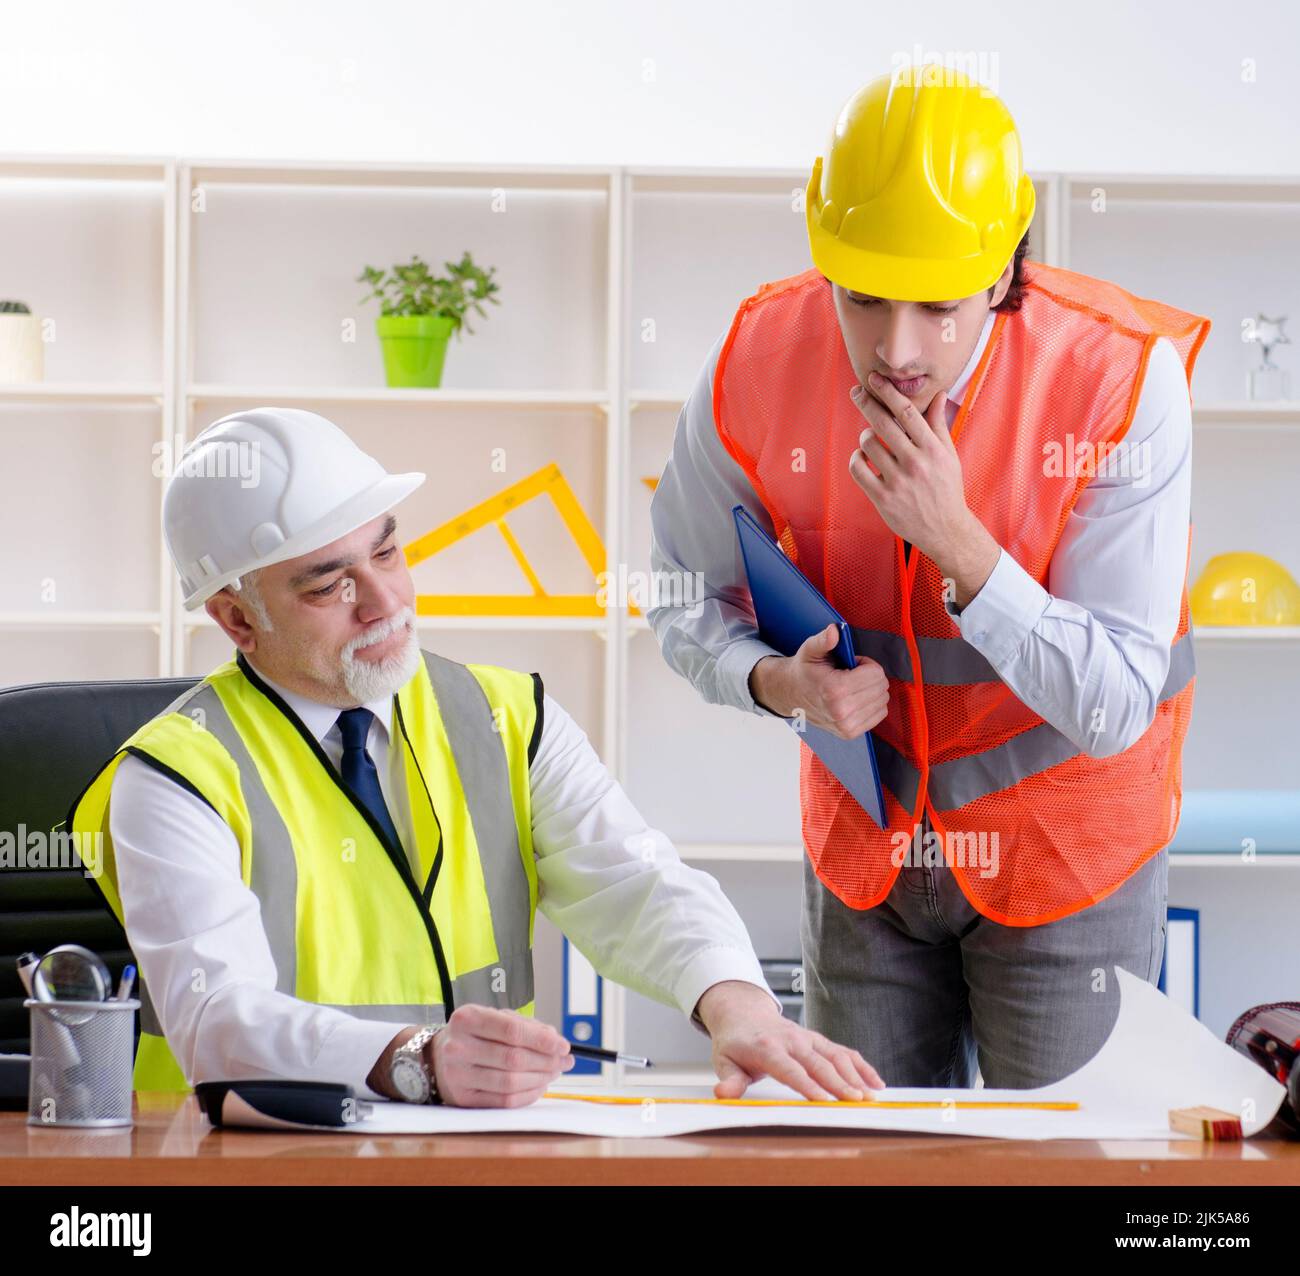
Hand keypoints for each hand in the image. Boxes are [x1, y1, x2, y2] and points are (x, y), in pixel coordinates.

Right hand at [431, 1006, 575, 1107]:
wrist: (437, 1057)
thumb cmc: (475, 1034)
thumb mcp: (495, 1018)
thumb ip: (525, 1026)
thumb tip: (556, 1042)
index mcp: (467, 1018)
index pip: (512, 1031)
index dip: (542, 1040)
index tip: (563, 1045)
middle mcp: (458, 1047)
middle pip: (513, 1059)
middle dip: (546, 1061)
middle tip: (565, 1061)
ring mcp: (458, 1075)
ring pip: (510, 1082)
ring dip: (541, 1079)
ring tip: (554, 1072)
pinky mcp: (462, 1099)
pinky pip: (504, 1102)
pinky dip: (528, 1095)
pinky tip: (539, 1086)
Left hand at [696, 981, 884, 1100]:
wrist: (743, 1013)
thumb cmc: (734, 1043)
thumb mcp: (724, 1061)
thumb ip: (729, 1080)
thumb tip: (722, 1095)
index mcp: (767, 1047)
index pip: (790, 1069)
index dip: (807, 1085)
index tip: (823, 1101)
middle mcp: (792, 1040)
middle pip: (818, 1063)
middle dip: (838, 1083)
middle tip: (856, 1101)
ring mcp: (807, 1038)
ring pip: (835, 1056)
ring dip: (854, 1075)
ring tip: (870, 1096)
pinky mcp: (818, 1040)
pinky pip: (843, 1051)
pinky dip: (861, 1066)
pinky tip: (876, 1082)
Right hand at [749, 623, 888, 739]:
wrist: (791, 695)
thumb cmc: (805, 671)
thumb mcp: (810, 651)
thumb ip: (824, 640)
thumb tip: (834, 631)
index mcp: (835, 690)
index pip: (876, 673)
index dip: (866, 664)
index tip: (852, 665)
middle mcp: (842, 711)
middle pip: (881, 687)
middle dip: (870, 676)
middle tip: (851, 675)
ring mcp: (846, 725)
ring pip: (882, 700)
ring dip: (871, 690)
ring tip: (851, 687)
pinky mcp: (850, 732)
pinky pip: (880, 714)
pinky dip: (872, 704)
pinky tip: (855, 699)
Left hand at [847, 372, 971, 562]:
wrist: (946, 529)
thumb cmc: (947, 488)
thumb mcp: (948, 454)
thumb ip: (938, 424)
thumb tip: (937, 394)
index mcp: (933, 448)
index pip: (907, 412)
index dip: (888, 392)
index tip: (874, 378)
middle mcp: (915, 462)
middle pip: (882, 423)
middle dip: (866, 402)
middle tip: (856, 392)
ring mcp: (898, 481)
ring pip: (867, 444)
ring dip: (865, 437)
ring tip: (871, 440)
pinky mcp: (883, 498)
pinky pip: (858, 469)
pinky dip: (856, 459)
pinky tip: (863, 459)